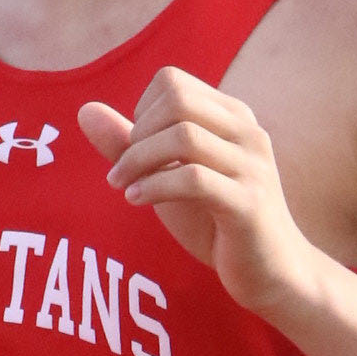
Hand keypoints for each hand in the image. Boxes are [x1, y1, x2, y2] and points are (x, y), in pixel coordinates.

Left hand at [78, 66, 317, 315]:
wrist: (271, 274)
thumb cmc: (218, 224)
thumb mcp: (168, 178)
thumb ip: (130, 144)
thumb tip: (84, 109)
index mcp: (233, 117)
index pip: (173, 82)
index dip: (141, 111)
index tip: (135, 150)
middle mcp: (248, 132)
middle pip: (177, 99)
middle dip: (138, 133)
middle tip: (123, 170)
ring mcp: (252, 167)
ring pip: (183, 136)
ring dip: (139, 160)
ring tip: (124, 187)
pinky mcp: (248, 204)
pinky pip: (194, 180)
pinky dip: (155, 187)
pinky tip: (137, 200)